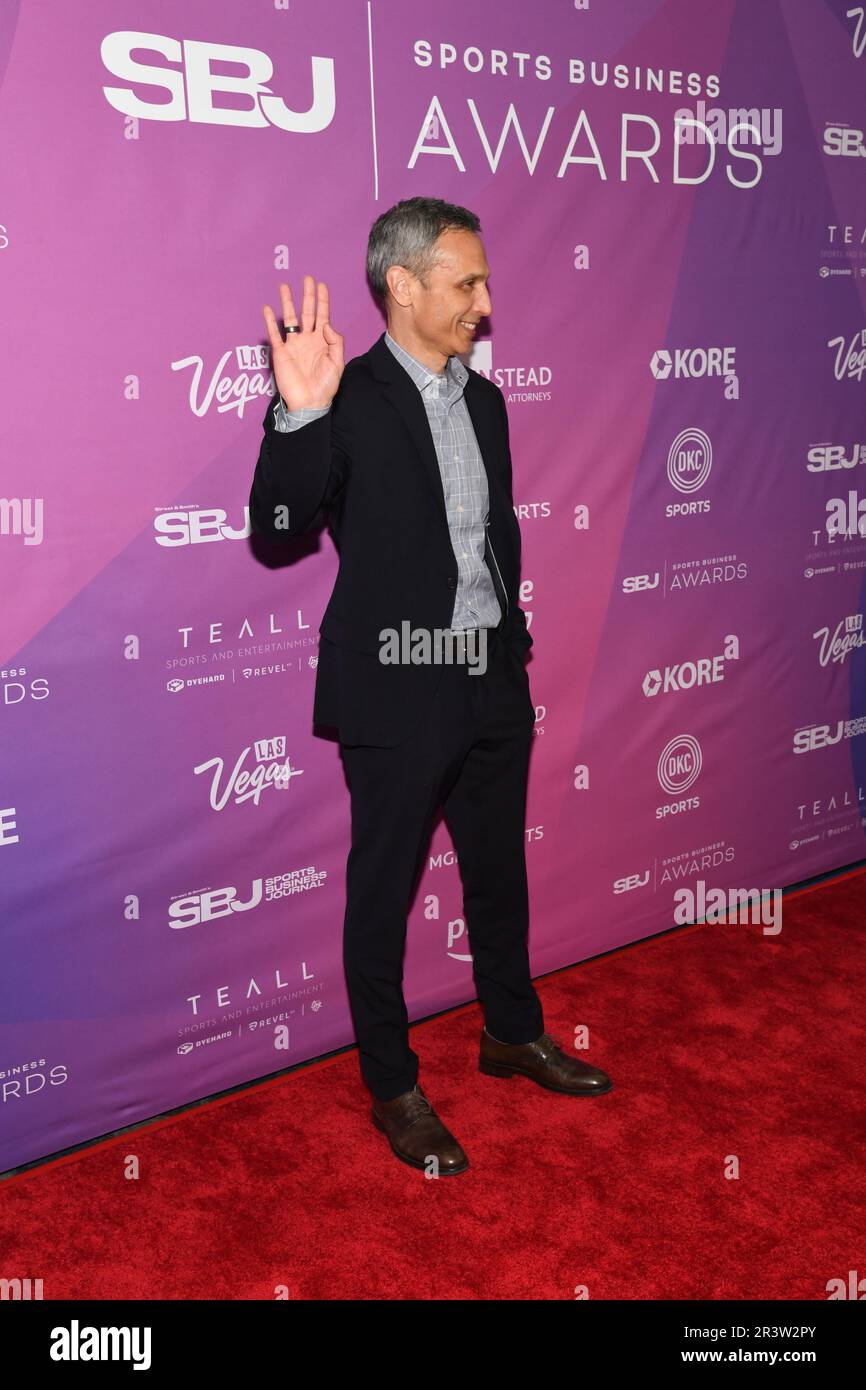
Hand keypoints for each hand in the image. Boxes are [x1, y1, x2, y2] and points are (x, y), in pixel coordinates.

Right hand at [262, 276, 343, 410]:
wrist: (309, 403)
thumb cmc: (325, 386)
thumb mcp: (337, 363)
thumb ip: (335, 342)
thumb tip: (326, 323)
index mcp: (322, 341)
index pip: (322, 316)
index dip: (322, 300)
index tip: (321, 285)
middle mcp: (307, 340)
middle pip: (307, 312)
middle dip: (307, 295)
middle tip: (307, 279)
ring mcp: (293, 345)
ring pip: (290, 319)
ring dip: (287, 303)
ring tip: (284, 287)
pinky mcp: (281, 353)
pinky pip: (275, 334)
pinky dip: (270, 321)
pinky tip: (268, 308)